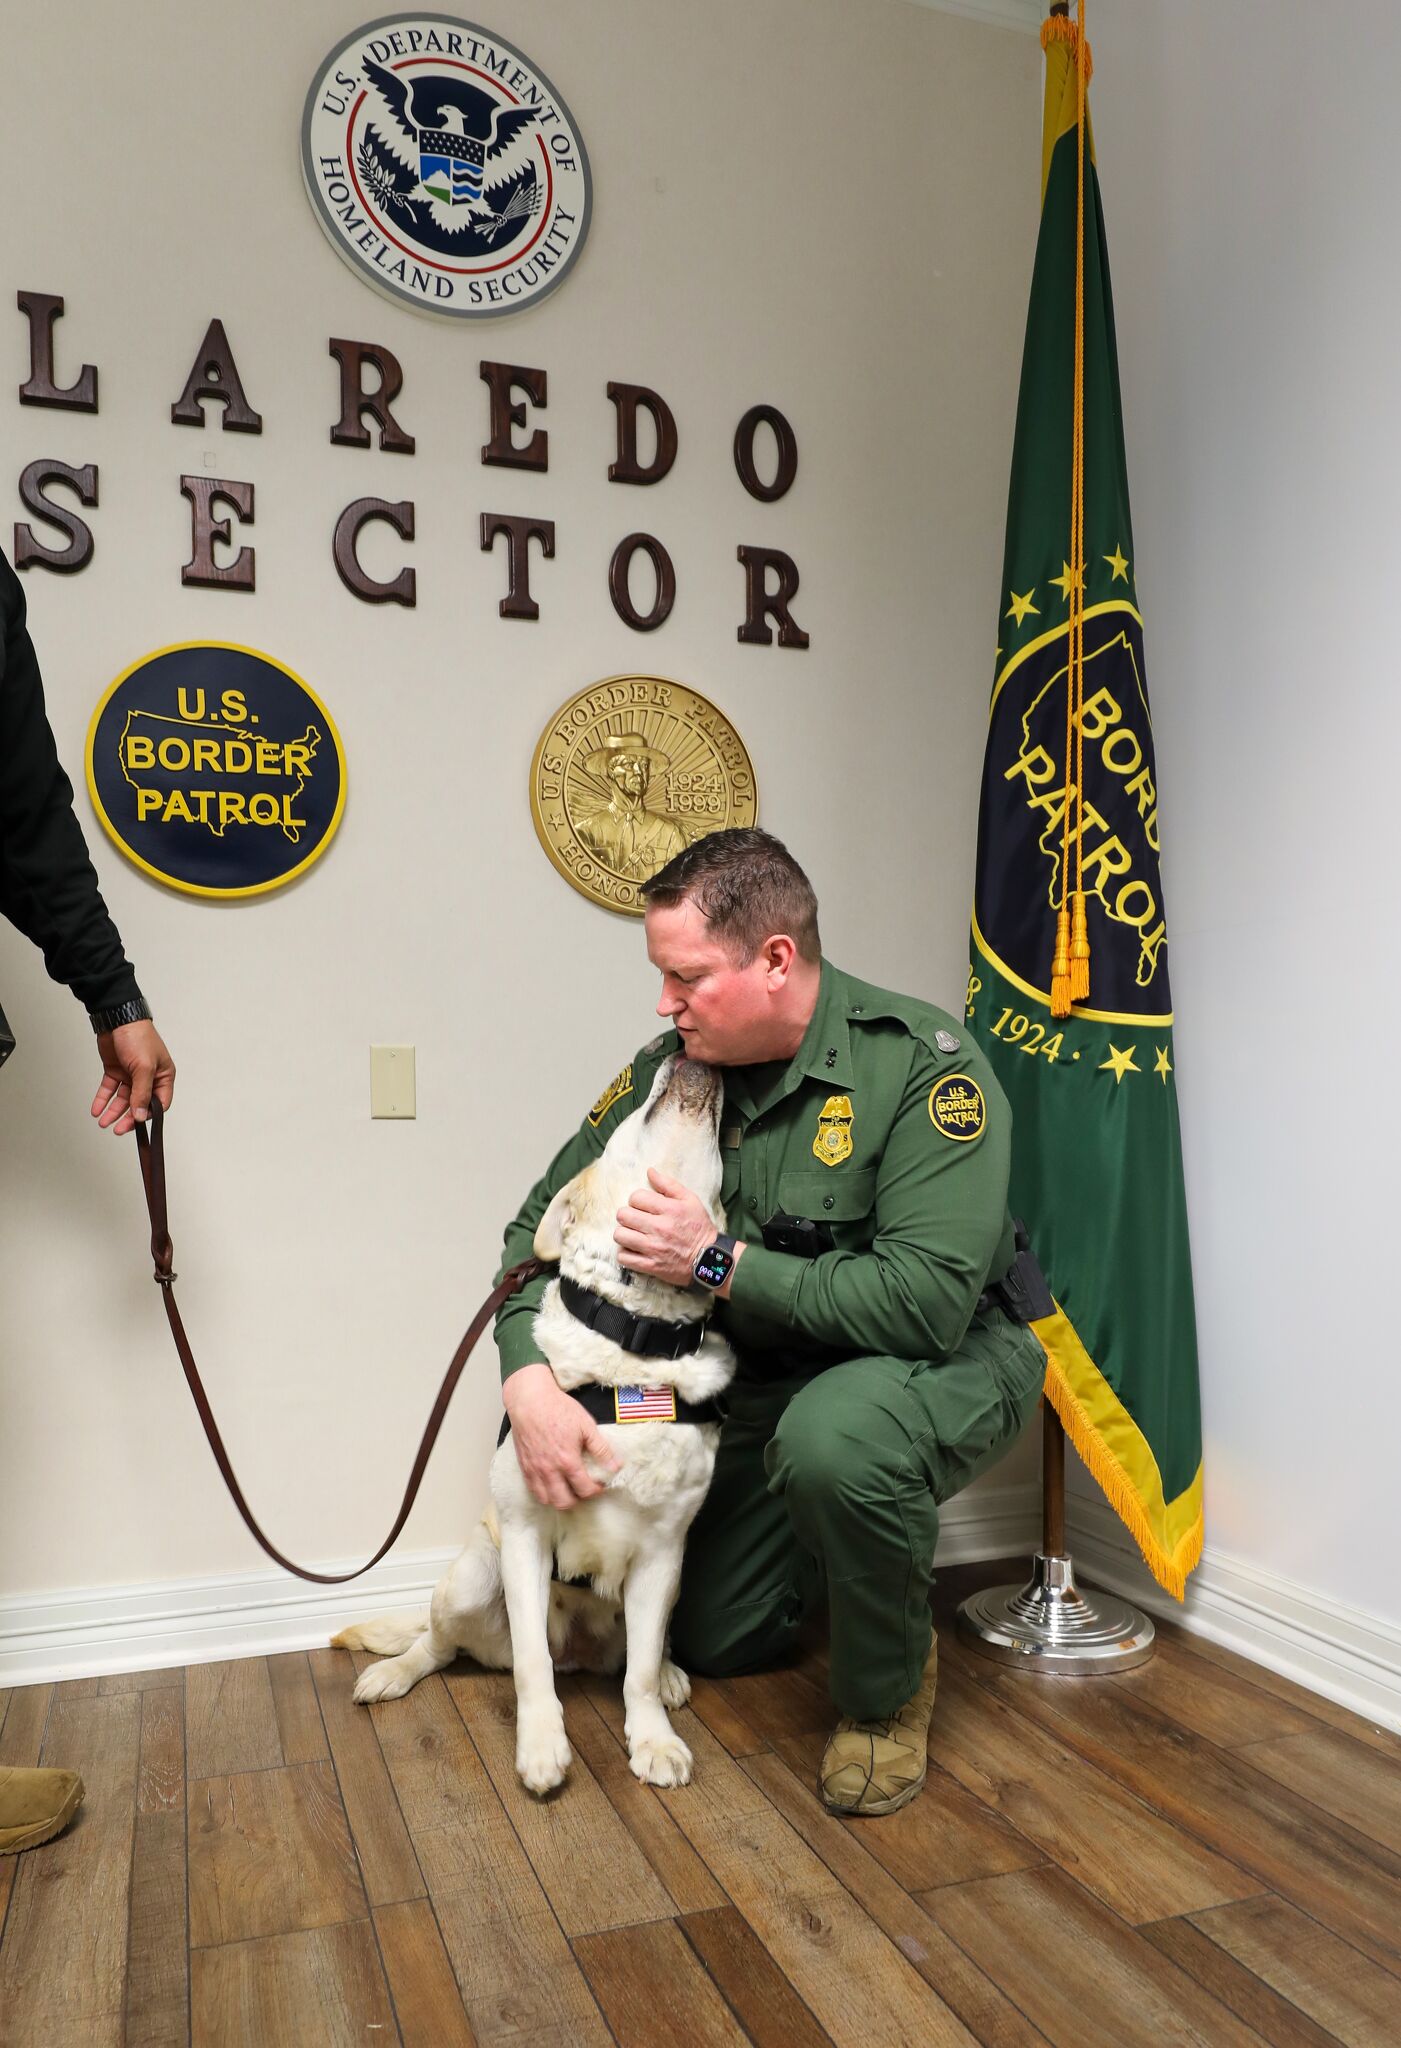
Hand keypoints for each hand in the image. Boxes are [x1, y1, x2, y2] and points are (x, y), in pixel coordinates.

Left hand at [91, 1019, 175, 1135]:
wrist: (117, 1019)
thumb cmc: (138, 1037)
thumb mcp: (144, 1067)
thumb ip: (142, 1093)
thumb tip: (140, 1115)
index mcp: (163, 1076)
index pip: (159, 1103)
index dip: (148, 1115)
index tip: (135, 1124)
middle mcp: (148, 1078)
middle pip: (139, 1104)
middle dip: (127, 1117)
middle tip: (117, 1129)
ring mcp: (131, 1075)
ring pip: (123, 1099)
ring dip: (113, 1111)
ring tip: (103, 1122)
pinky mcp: (116, 1071)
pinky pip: (109, 1090)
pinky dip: (103, 1100)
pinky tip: (97, 1110)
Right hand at [502, 1363, 621, 1509]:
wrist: (530, 1400)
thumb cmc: (558, 1408)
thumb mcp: (586, 1425)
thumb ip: (601, 1449)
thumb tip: (616, 1466)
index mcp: (567, 1460)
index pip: (584, 1489)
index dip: (596, 1491)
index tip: (599, 1485)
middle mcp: (549, 1470)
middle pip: (564, 1502)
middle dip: (578, 1499)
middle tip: (584, 1489)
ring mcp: (535, 1470)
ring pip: (547, 1500)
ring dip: (559, 1499)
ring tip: (568, 1488)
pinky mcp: (524, 1466)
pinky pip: (533, 1490)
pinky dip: (544, 1493)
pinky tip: (552, 1483)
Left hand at [614, 1168, 713, 1287]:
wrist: (709, 1259)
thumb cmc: (699, 1227)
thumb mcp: (690, 1200)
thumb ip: (669, 1184)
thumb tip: (649, 1171)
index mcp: (669, 1210)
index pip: (636, 1197)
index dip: (637, 1200)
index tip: (643, 1206)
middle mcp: (659, 1228)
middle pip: (623, 1215)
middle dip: (627, 1215)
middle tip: (636, 1220)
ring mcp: (653, 1248)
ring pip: (620, 1235)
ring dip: (624, 1234)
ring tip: (633, 1234)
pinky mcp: (650, 1266)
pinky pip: (624, 1258)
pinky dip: (625, 1254)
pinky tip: (634, 1250)